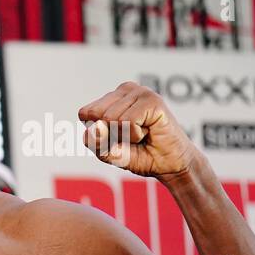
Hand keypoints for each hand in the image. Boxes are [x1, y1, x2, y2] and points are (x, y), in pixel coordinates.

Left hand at [78, 83, 199, 178]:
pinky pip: (127, 121)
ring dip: (125, 135)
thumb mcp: (107, 152)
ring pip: (111, 118)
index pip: (85, 114)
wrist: (168, 164)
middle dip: (110, 134)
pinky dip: (135, 134)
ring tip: (141, 134)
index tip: (116, 137)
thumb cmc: (138, 154)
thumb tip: (97, 126)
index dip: (98, 133)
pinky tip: (148, 131)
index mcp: (109, 99)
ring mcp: (139, 92)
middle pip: (96, 115)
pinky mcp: (152, 100)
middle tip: (130, 137)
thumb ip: (95, 141)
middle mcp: (123, 90)